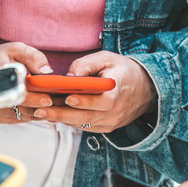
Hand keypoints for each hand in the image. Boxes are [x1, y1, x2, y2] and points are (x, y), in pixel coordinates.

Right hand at [0, 42, 57, 124]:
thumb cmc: (0, 57)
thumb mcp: (16, 49)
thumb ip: (32, 57)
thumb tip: (47, 71)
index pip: (17, 93)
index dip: (35, 98)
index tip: (49, 98)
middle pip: (23, 108)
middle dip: (44, 106)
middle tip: (63, 102)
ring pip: (25, 115)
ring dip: (42, 111)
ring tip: (59, 103)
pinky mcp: (1, 116)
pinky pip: (22, 118)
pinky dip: (35, 113)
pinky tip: (45, 105)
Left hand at [35, 51, 156, 132]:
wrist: (146, 89)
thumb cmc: (123, 70)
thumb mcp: (107, 58)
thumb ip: (87, 64)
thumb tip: (68, 75)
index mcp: (119, 90)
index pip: (103, 100)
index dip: (85, 101)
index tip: (68, 97)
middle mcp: (116, 110)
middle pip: (88, 116)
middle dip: (62, 113)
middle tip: (42, 109)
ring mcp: (112, 122)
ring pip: (84, 124)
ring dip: (62, 119)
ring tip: (42, 113)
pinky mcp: (107, 127)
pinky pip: (86, 127)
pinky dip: (70, 122)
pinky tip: (55, 115)